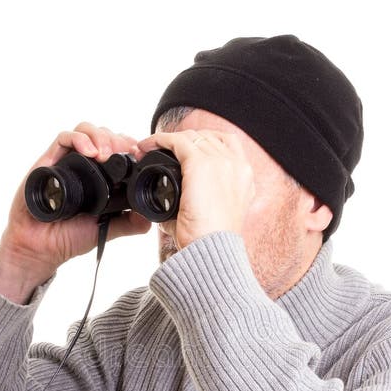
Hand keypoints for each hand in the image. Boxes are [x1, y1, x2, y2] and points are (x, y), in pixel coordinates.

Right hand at [0, 123, 151, 301]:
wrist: (40, 247)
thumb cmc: (68, 237)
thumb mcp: (106, 229)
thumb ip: (128, 223)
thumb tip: (150, 217)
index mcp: (99, 176)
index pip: (117, 148)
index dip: (130, 147)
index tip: (139, 158)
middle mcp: (83, 165)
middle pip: (103, 134)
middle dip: (117, 140)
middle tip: (125, 155)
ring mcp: (65, 161)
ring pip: (85, 130)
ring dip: (100, 136)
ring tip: (107, 153)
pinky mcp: (48, 161)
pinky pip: (63, 138)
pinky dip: (79, 139)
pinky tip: (91, 152)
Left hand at [137, 128, 255, 250]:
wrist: (212, 253)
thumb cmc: (210, 244)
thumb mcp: (212, 218)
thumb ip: (197, 204)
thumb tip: (168, 206)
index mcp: (244, 178)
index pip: (225, 145)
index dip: (201, 144)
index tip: (182, 151)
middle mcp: (238, 165)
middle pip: (207, 138)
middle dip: (182, 141)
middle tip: (159, 150)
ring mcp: (222, 162)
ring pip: (191, 137)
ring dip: (169, 140)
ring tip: (148, 148)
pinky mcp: (202, 163)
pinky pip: (177, 141)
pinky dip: (158, 140)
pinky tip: (145, 147)